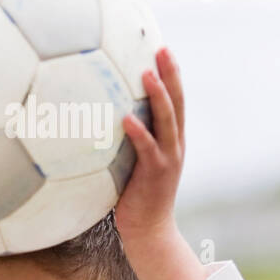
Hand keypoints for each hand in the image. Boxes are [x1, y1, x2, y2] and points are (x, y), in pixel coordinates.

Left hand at [114, 47, 184, 242]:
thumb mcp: (134, 161)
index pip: (175, 100)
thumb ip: (128, 139)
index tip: (162, 49)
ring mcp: (168, 158)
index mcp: (171, 139)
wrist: (149, 230)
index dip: (171, 74)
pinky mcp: (156, 174)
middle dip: (171, 74)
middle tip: (162, 49)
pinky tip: (126, 118)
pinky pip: (148, 149)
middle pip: (177, 102)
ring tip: (147, 74)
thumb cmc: (135, 194)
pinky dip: (139, 133)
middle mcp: (174, 144)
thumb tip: (102, 115)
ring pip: (167, 121)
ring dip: (158, 96)